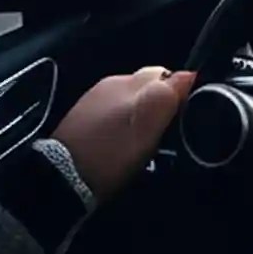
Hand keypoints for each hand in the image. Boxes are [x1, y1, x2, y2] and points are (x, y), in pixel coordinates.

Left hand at [52, 67, 194, 202]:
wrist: (63, 179)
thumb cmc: (112, 153)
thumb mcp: (148, 126)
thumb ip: (169, 95)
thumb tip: (190, 74)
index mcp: (130, 81)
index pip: (169, 75)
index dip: (181, 95)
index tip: (183, 119)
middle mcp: (112, 83)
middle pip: (150, 87)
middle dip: (162, 105)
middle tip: (166, 134)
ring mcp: (95, 100)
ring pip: (133, 101)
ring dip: (142, 116)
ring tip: (146, 142)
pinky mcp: (83, 118)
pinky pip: (115, 113)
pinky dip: (124, 124)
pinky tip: (123, 143)